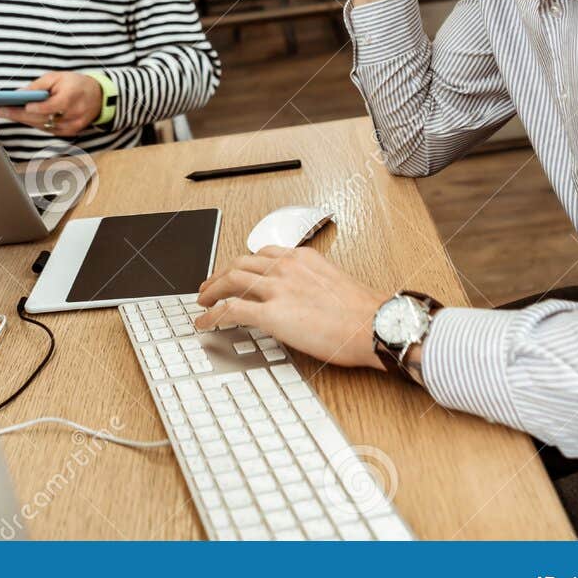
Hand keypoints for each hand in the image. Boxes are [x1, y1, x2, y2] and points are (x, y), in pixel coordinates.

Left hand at [0, 71, 101, 137]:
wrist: (98, 97)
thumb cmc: (75, 84)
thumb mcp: (58, 77)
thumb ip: (39, 86)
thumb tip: (19, 94)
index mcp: (71, 98)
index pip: (49, 106)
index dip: (32, 107)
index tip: (16, 105)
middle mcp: (72, 115)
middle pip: (41, 118)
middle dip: (19, 115)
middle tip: (1, 110)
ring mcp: (71, 127)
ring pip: (42, 126)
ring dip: (23, 120)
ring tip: (6, 113)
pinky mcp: (69, 133)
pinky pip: (47, 129)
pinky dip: (34, 123)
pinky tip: (21, 118)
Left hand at [195, 247, 386, 368]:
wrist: (375, 324)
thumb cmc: (364, 311)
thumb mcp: (335, 284)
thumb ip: (312, 284)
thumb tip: (302, 298)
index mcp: (303, 258)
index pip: (263, 253)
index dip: (243, 263)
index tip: (236, 271)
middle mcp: (287, 267)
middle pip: (240, 262)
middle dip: (220, 274)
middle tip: (210, 285)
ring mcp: (278, 288)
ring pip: (231, 279)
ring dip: (211, 289)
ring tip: (202, 300)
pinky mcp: (272, 314)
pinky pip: (231, 310)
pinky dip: (212, 315)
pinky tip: (204, 322)